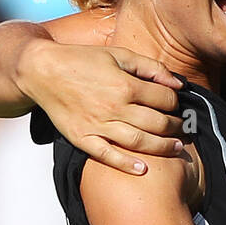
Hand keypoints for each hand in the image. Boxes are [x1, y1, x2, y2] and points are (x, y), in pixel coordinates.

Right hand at [21, 38, 185, 173]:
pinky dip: (126, 164)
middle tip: (183, 128)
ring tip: (176, 148)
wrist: (42, 71)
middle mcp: (114, 107)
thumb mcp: (118, 55)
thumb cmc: (81, 60)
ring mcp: (98, 125)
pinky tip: (143, 169)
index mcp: (125, 85)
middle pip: (157, 123)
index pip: (164, 99)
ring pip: (139, 142)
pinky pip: (107, 156)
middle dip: (176, 126)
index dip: (175, 101)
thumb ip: (150, 68)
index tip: (176, 104)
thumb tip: (178, 83)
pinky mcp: (83, 138)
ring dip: (162, 147)